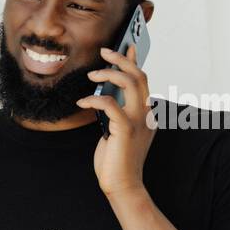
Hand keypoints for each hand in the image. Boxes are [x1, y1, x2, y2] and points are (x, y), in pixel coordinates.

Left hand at [78, 42, 156, 199]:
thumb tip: (105, 93)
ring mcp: (139, 121)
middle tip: (105, 51)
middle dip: (121, 60)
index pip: (143, 80)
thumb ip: (115, 112)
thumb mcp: (115, 130)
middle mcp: (147, 113)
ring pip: (131, 83)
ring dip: (110, 73)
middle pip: (139, 76)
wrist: (121, 184)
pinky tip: (83, 100)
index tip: (128, 45)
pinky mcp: (126, 129)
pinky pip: (111, 103)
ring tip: (92, 73)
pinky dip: (95, 97)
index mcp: (146, 113)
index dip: (134, 61)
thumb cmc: (116, 159)